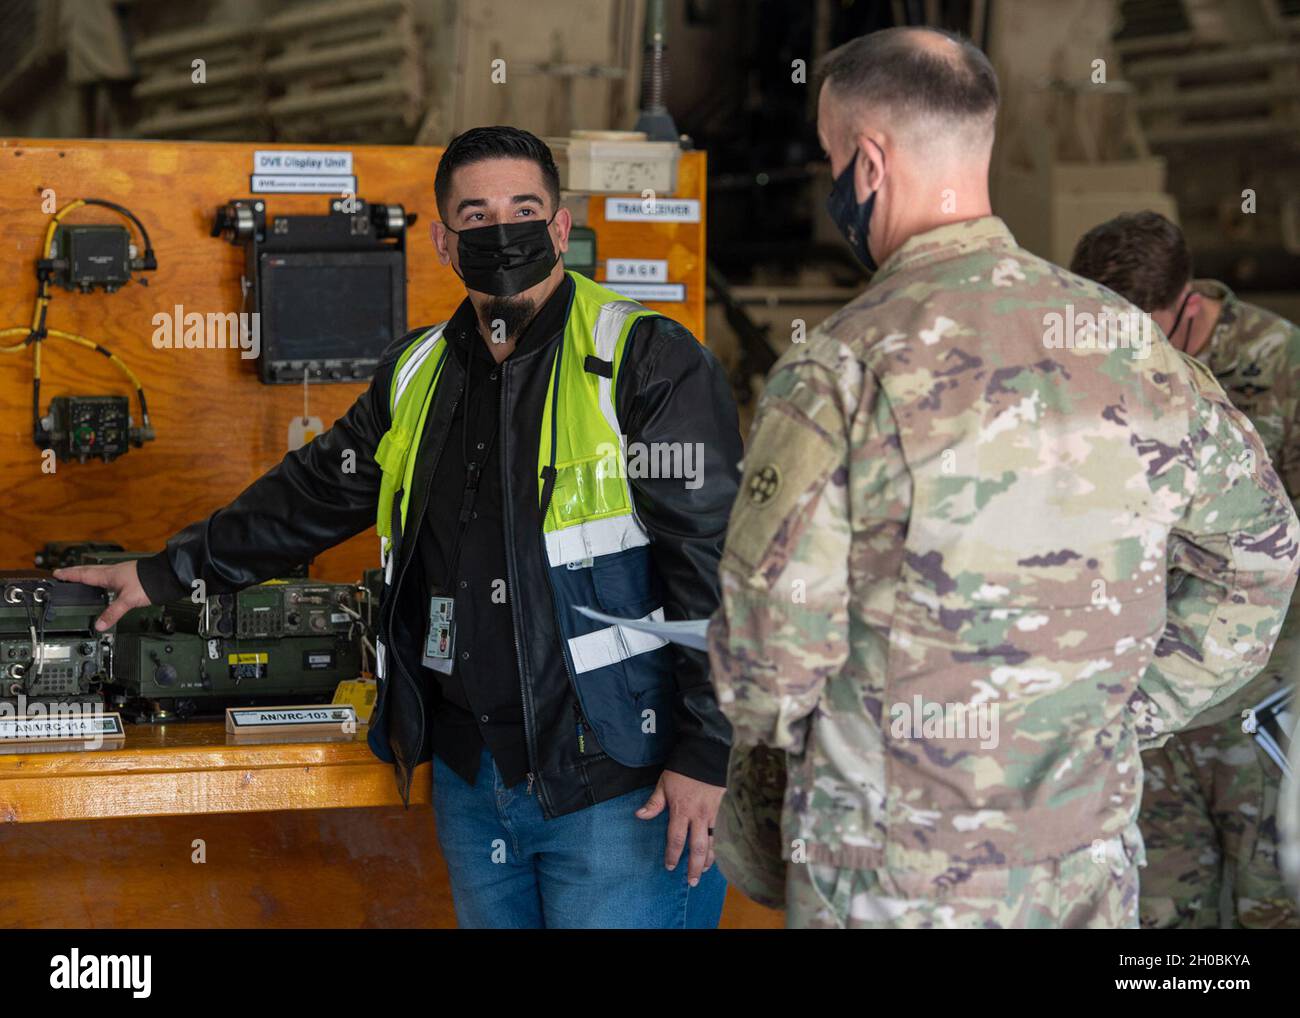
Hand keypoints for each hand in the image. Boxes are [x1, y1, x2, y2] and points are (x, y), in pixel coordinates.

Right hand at [53, 562, 150, 630]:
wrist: (166, 575)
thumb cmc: (148, 583)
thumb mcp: (128, 601)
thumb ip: (113, 613)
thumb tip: (99, 625)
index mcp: (108, 575)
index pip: (83, 575)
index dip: (69, 575)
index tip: (57, 574)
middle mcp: (113, 572)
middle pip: (89, 570)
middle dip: (75, 572)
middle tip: (63, 572)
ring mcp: (121, 572)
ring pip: (99, 571)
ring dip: (87, 573)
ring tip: (80, 576)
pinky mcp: (129, 575)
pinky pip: (109, 575)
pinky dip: (101, 577)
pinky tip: (106, 582)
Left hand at [637, 769, 724, 886]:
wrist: (706, 755)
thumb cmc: (683, 769)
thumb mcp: (664, 783)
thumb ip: (654, 803)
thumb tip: (639, 816)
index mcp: (681, 810)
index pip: (676, 839)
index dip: (673, 855)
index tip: (670, 866)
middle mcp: (698, 815)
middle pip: (697, 848)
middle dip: (694, 867)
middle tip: (692, 881)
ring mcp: (714, 814)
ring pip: (713, 843)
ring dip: (709, 860)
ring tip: (705, 872)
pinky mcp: (725, 810)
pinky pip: (723, 833)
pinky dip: (721, 846)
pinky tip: (719, 854)